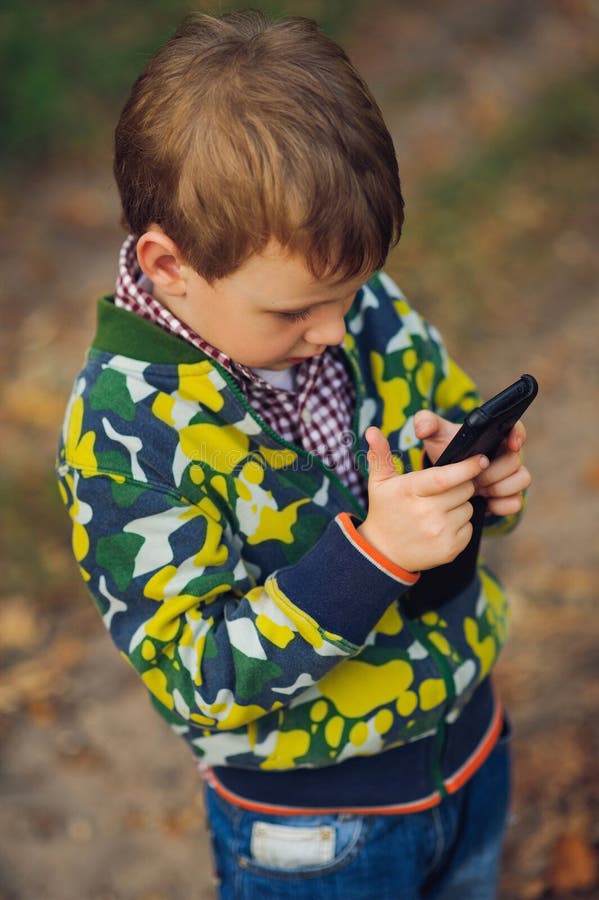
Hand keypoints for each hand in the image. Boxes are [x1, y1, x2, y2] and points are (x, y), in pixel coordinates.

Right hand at [358, 425, 488, 572]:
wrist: (384, 553)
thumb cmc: (385, 511)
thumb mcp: (379, 482)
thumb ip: (380, 455)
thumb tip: (372, 430)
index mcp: (410, 491)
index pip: (445, 477)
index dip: (467, 467)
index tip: (482, 460)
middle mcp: (426, 513)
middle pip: (464, 489)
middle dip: (461, 485)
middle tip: (443, 490)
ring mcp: (439, 532)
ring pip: (468, 508)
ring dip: (460, 505)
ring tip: (439, 510)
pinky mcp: (450, 549)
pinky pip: (469, 527)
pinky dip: (460, 524)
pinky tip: (442, 526)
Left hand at [415, 410, 530, 516]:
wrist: (446, 480)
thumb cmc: (445, 450)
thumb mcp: (434, 436)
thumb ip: (426, 423)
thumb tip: (423, 427)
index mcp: (495, 435)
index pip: (516, 428)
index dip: (518, 435)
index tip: (511, 444)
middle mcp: (507, 454)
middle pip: (516, 460)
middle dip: (495, 471)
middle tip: (476, 478)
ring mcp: (510, 476)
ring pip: (522, 480)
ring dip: (500, 487)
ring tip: (479, 490)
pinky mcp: (509, 496)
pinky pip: (516, 502)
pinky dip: (502, 505)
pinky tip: (486, 503)